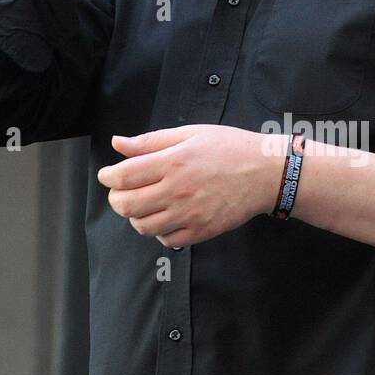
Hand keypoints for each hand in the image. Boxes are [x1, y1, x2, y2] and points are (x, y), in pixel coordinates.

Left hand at [96, 125, 287, 247]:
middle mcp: (178, 190)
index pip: (123, 176)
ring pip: (142, 226)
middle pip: (126, 205)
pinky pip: (167, 240)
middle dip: (116, 198)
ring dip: (135, 216)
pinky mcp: (202, 231)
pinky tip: (166, 217)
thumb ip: (151, 141)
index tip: (108, 175)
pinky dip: (159, 231)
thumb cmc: (230, 148)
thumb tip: (118, 143)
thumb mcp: (190, 133)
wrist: (267, 173)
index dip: (108, 177)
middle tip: (122, 191)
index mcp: (173, 162)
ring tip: (144, 204)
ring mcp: (190, 214)